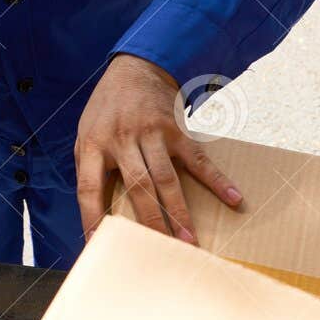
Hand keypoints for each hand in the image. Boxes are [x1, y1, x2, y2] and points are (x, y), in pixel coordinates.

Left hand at [74, 53, 242, 243]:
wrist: (134, 69)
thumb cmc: (107, 110)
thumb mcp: (86, 133)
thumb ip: (91, 168)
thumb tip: (95, 214)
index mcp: (92, 144)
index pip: (87, 187)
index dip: (91, 217)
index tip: (97, 244)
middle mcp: (121, 139)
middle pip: (137, 187)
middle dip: (151, 222)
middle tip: (162, 251)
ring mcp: (151, 133)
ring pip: (167, 178)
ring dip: (180, 211)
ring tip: (190, 240)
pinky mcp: (176, 129)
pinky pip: (198, 159)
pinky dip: (217, 181)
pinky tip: (233, 199)